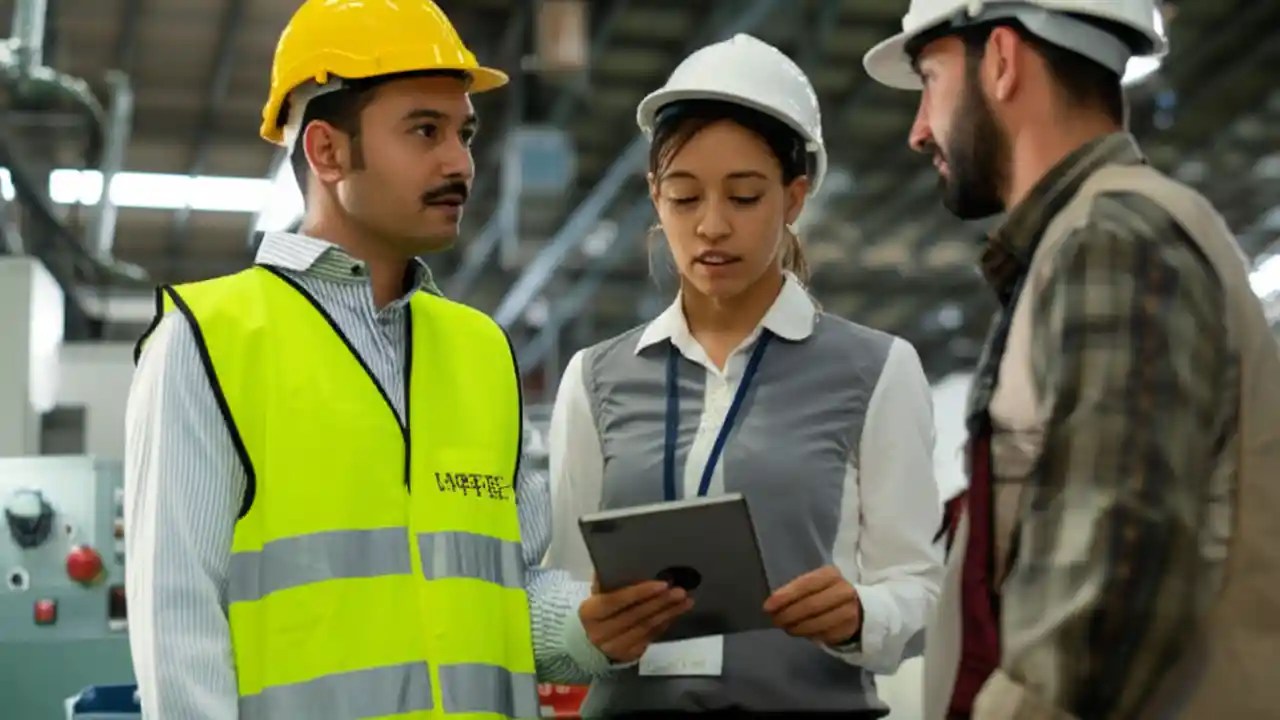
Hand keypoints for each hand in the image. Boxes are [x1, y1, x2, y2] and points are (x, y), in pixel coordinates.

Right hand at [579, 578, 693, 662]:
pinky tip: (675, 613)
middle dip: (660, 602)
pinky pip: (651, 636)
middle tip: (679, 591)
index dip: (639, 592)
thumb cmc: (598, 611)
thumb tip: (621, 560)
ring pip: (646, 628)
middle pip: (635, 616)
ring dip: (668, 613)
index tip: (662, 584)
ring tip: (685, 601)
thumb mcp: (596, 596)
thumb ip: (607, 581)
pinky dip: (665, 623)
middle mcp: (600, 632)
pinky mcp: (629, 655)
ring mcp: (615, 647)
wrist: (589, 643)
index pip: (616, 601)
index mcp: (590, 612)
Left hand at [763, 565, 861, 645]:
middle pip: (810, 606)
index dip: (785, 596)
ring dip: (797, 628)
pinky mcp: (850, 629)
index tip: (768, 606)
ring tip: (787, 628)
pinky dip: (810, 635)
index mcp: (831, 575)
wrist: (860, 606)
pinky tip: (803, 632)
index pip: (804, 585)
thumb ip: (798, 591)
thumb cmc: (828, 592)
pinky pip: (824, 635)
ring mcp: (849, 611)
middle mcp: (843, 591)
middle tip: (775, 620)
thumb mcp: (816, 584)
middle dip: (788, 615)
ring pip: (816, 623)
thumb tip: (773, 605)